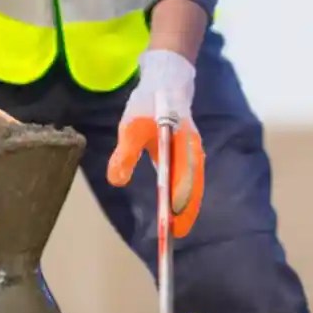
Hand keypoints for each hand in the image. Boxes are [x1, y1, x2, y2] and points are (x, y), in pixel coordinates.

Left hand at [107, 50, 204, 237]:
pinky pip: (192, 173)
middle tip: (178, 233)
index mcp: (182, 147)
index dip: (180, 205)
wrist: (166, 79)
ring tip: (179, 222)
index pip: (184, 182)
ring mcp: (193, 149)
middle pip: (193, 185)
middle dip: (186, 209)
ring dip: (187, 201)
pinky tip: (177, 198)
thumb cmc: (149, 104)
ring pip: (194, 180)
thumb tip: (118, 181)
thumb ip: (125, 154)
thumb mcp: (131, 127)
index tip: (174, 226)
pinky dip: (186, 189)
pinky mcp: (189, 147)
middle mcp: (192, 151)